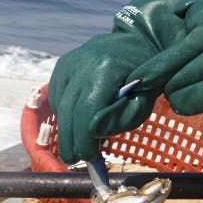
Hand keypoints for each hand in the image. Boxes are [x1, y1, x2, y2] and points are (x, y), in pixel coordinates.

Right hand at [48, 0, 193, 163]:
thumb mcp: (142, 103)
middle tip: (74, 159)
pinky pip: (57, 97)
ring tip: (78, 143)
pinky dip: (64, 113)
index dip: (84, 140)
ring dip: (66, 128)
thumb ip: (119, 120)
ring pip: (59, 106)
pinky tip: (77, 119)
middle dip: (70, 141)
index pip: (86, 113)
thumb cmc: (144, 79)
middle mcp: (81, 62)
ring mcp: (69, 62)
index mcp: (105, 69)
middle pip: (68, 112)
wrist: (138, 43)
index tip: (87, 158)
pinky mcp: (62, 65)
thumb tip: (91, 134)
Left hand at [129, 0, 202, 114]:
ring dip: (171, 90)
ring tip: (170, 98)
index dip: (172, 47)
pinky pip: (199, 92)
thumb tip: (182, 18)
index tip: (162, 63)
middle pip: (173, 51)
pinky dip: (186, 102)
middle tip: (132, 85)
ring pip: (182, 74)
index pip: (184, 23)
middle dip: (150, 72)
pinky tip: (181, 106)